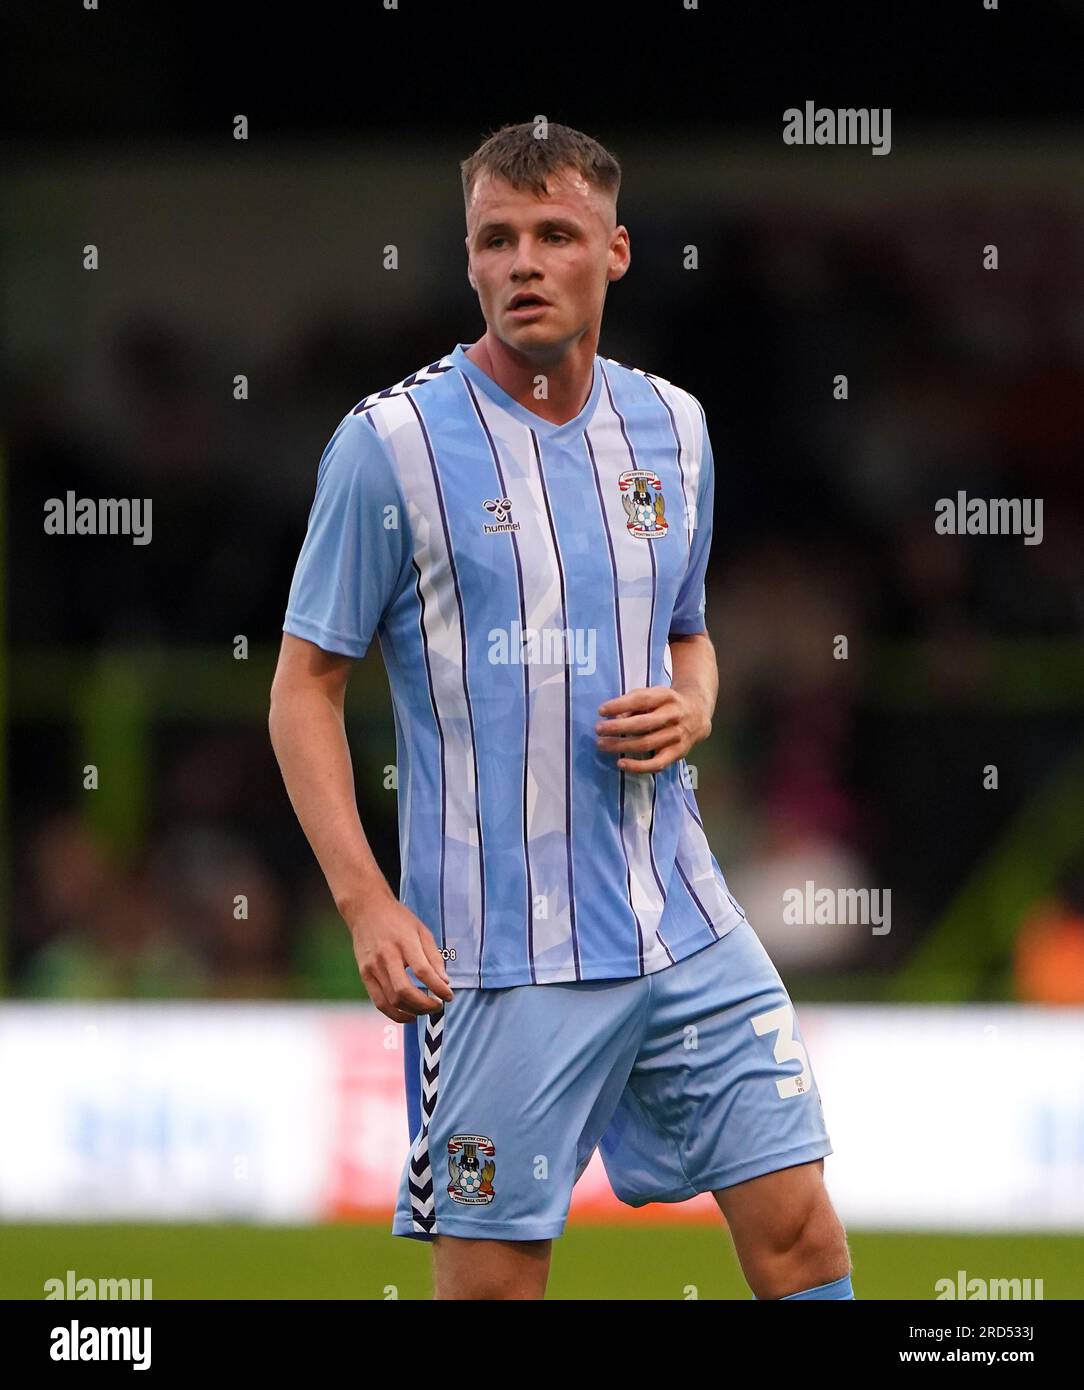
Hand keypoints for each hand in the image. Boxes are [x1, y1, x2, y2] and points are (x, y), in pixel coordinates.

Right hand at [347, 897, 453, 1022]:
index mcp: (403, 942)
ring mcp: (372, 967)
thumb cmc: (398, 919)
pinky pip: (379, 1002)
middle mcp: (386, 956)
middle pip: (404, 990)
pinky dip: (395, 1014)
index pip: (422, 971)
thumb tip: (444, 982)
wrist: (366, 909)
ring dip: (412, 1011)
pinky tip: (409, 1015)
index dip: (438, 988)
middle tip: (438, 1006)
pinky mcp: (364, 975)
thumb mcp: (421, 930)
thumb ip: (433, 956)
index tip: (449, 996)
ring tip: (426, 1011)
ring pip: (392, 1000)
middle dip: (425, 1005)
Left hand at [595, 686, 710, 773]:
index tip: (601, 710)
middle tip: (598, 729)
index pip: (641, 700)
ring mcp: (677, 736)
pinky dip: (637, 766)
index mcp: (666, 697)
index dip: (620, 705)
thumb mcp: (653, 695)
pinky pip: (656, 764)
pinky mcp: (678, 753)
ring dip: (621, 746)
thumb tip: (613, 717)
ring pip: (646, 744)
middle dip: (617, 728)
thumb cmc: (665, 703)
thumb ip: (634, 702)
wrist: (698, 713)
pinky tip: (620, 763)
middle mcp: (674, 716)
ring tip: (602, 745)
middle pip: (643, 724)